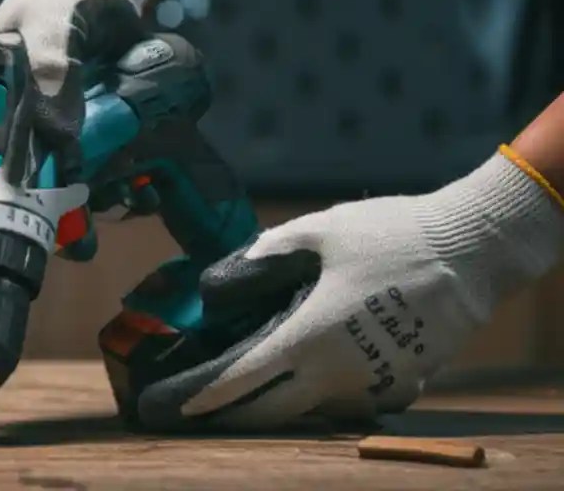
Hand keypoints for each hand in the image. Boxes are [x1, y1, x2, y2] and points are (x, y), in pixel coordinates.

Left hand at [136, 151, 563, 430]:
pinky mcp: (401, 386)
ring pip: (308, 410)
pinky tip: (300, 374)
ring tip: (236, 392)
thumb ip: (262, 256)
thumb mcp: (316, 232)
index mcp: (311, 336)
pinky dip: (318, 394)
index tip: (174, 406)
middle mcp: (339, 374)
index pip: (244, 380)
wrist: (473, 251)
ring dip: (272, 405)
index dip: (204, 396)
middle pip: (269, 413)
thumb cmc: (391, 235)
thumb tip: (218, 283)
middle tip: (192, 411)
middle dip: (226, 416)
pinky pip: (347, 400)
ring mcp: (373, 386)